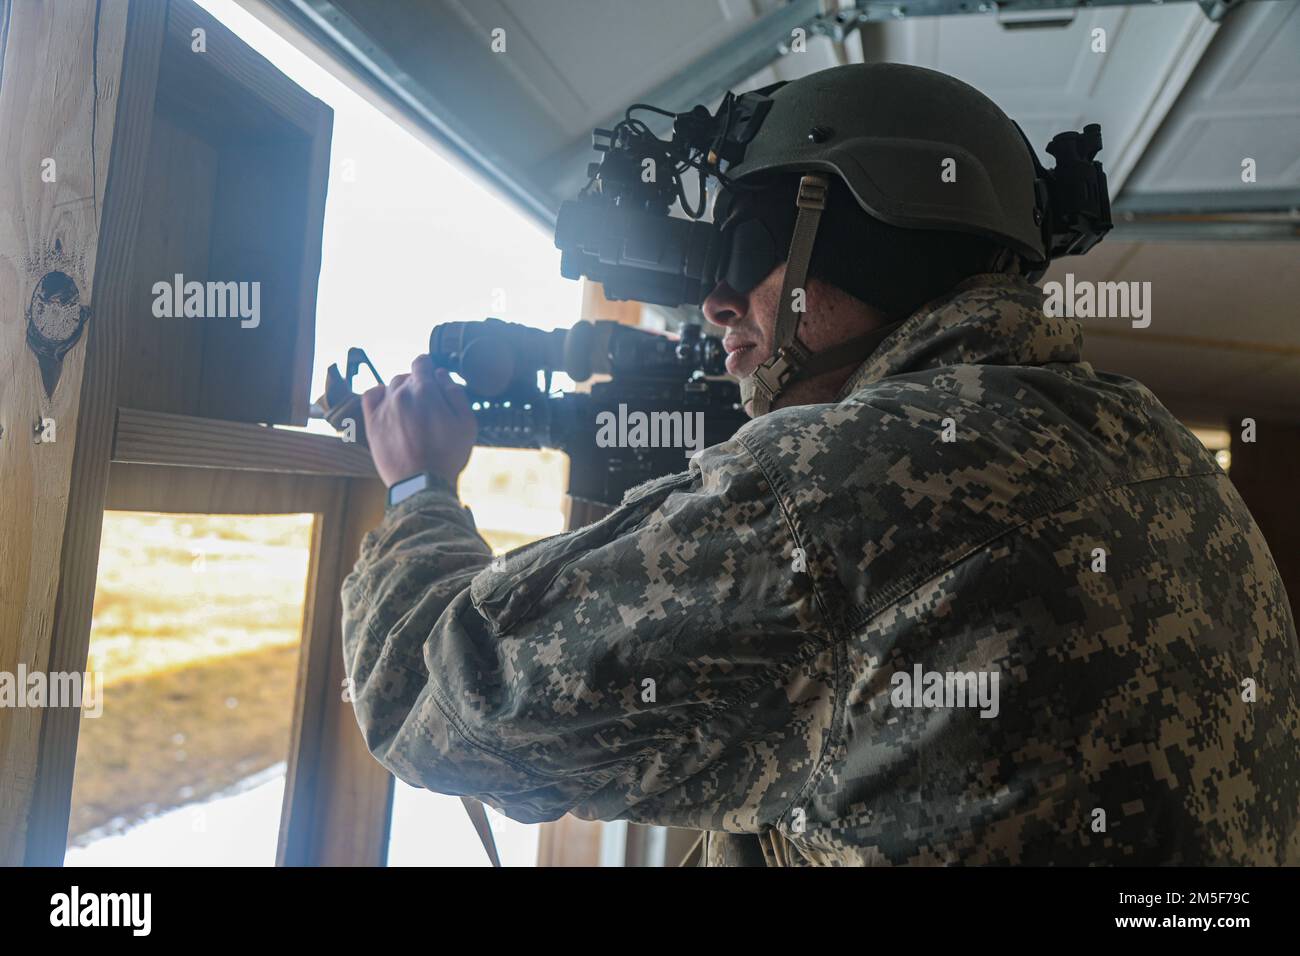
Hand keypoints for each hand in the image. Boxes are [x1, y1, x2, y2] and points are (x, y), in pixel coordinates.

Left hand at [361, 354, 476, 488]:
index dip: (430, 366)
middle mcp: (401, 394)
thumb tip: (442, 375)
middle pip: (408, 376)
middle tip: (429, 403)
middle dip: (419, 383)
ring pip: (391, 385)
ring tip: (412, 408)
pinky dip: (379, 393)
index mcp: (426, 390)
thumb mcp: (467, 424)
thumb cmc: (447, 456)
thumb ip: (455, 394)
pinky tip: (388, 402)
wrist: (422, 483)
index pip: (422, 362)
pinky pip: (370, 395)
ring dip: (402, 390)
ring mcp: (384, 407)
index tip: (433, 376)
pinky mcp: (372, 422)